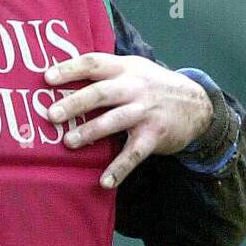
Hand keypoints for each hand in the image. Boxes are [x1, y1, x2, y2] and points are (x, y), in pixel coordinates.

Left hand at [43, 54, 214, 188]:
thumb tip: (62, 77)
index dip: (70, 69)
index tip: (47, 77)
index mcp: (125, 69)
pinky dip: (119, 169)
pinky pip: (134, 154)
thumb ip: (106, 73)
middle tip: (51, 114)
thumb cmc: (154, 88)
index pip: (95, 63)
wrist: (198, 106)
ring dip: (91, 132)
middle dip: (75, 103)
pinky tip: (104, 182)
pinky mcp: (154, 135)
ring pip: (115, 121)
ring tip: (68, 142)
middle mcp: (135, 87)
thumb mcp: (134, 71)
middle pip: (101, 93)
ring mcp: (145, 112)